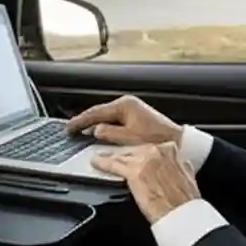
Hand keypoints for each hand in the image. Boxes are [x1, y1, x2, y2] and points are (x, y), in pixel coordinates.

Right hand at [66, 95, 182, 145]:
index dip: (80, 120)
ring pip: (106, 117)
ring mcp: (131, 110)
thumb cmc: (157, 138)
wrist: (176, 141)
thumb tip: (95, 131)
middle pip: (100, 113)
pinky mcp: (135, 117)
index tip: (69, 127)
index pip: (96, 112)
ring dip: (94, 124)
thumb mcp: (129, 138)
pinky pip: (114, 121)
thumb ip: (110, 133)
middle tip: (71, 130)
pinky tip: (99, 134)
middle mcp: (127, 105)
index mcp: (125, 105)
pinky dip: (104, 127)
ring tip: (81, 132)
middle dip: (85, 121)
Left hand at [91, 142, 199, 223]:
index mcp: (170, 150)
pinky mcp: (133, 172)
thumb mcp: (186, 175)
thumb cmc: (184, 200)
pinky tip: (96, 162)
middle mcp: (156, 151)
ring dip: (111, 157)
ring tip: (101, 158)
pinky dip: (103, 163)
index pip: (149, 146)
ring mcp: (144, 160)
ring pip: (122, 156)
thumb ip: (177, 165)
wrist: (181, 213)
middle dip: (124, 155)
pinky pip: (113, 164)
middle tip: (115, 156)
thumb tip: (174, 164)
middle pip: (133, 149)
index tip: (135, 155)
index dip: (140, 152)